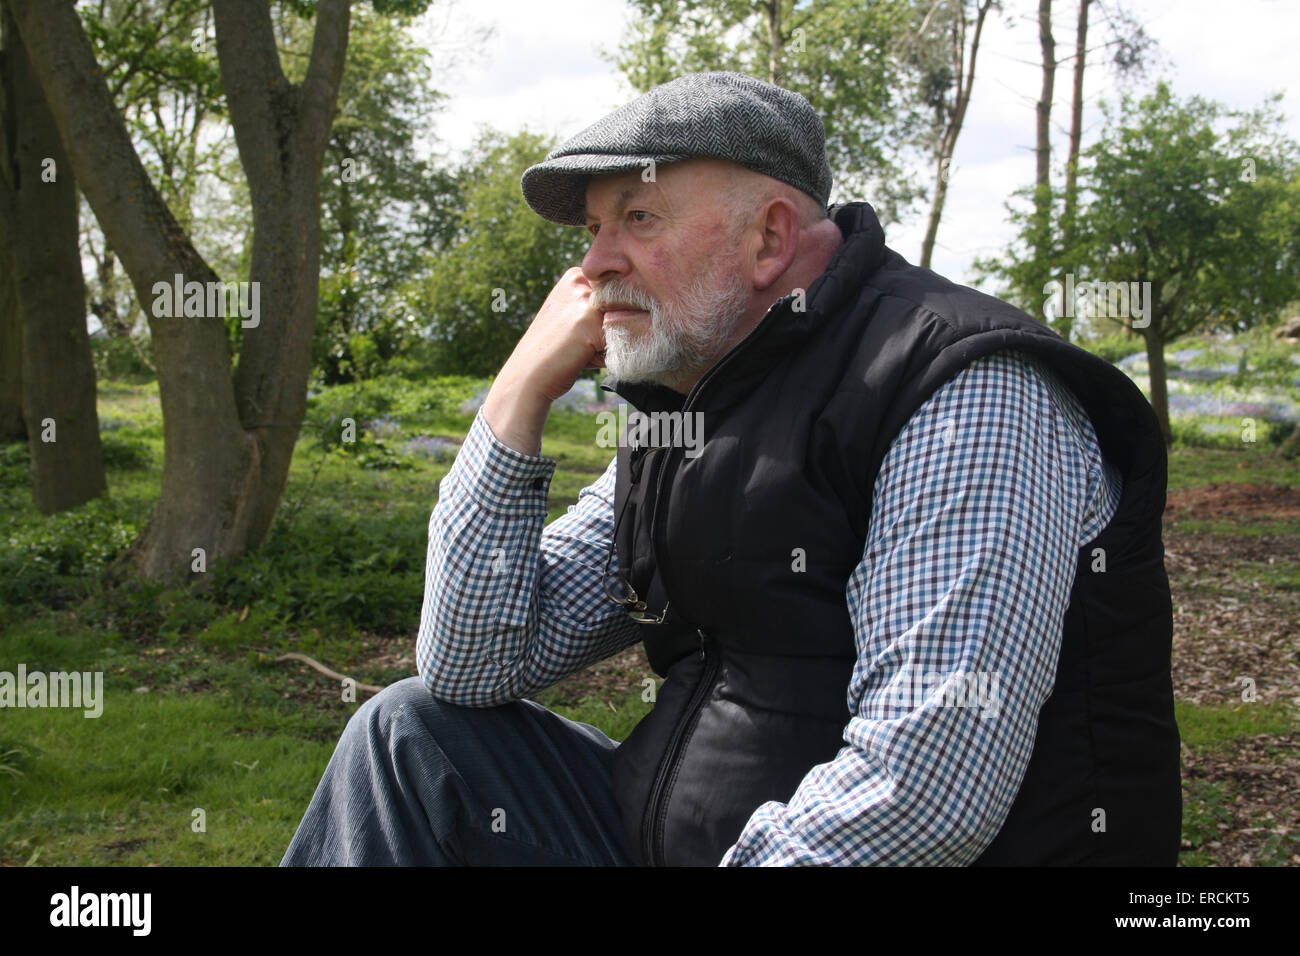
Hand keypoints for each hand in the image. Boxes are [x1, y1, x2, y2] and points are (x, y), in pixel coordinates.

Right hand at [482, 268, 606, 454]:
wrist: (529, 375)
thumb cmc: (557, 351)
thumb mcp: (574, 317)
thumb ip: (600, 307)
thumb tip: (645, 307)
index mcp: (576, 275)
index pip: (617, 296)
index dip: (606, 321)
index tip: (578, 333)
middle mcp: (579, 281)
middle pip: (622, 309)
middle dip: (609, 333)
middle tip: (579, 345)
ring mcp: (583, 298)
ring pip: (622, 324)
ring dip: (609, 344)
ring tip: (581, 350)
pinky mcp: (588, 320)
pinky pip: (619, 340)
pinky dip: (607, 356)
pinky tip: (583, 358)